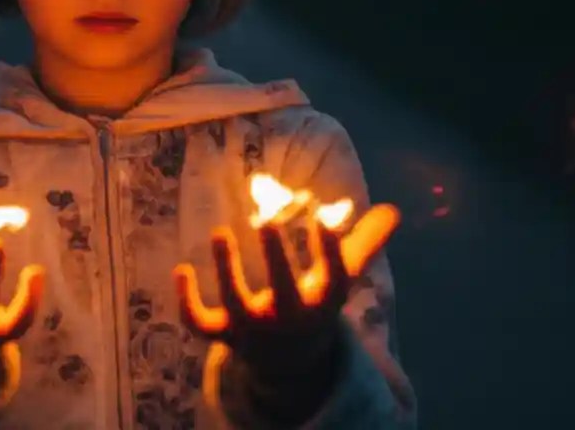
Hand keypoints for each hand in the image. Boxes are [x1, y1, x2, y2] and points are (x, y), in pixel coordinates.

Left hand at [173, 205, 399, 394]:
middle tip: (267, 222)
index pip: (334, 280)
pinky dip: (188, 301)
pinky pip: (201, 322)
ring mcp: (253, 329)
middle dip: (276, 260)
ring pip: (236, 305)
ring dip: (227, 271)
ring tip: (220, 232)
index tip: (323, 220)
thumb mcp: (339, 278)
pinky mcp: (223, 334)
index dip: (330, 252)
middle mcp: (289, 319)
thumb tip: (393, 210)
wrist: (288, 363)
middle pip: (285, 294)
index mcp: (321, 304)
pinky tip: (181, 269)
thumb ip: (365, 244)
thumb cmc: (314, 305)